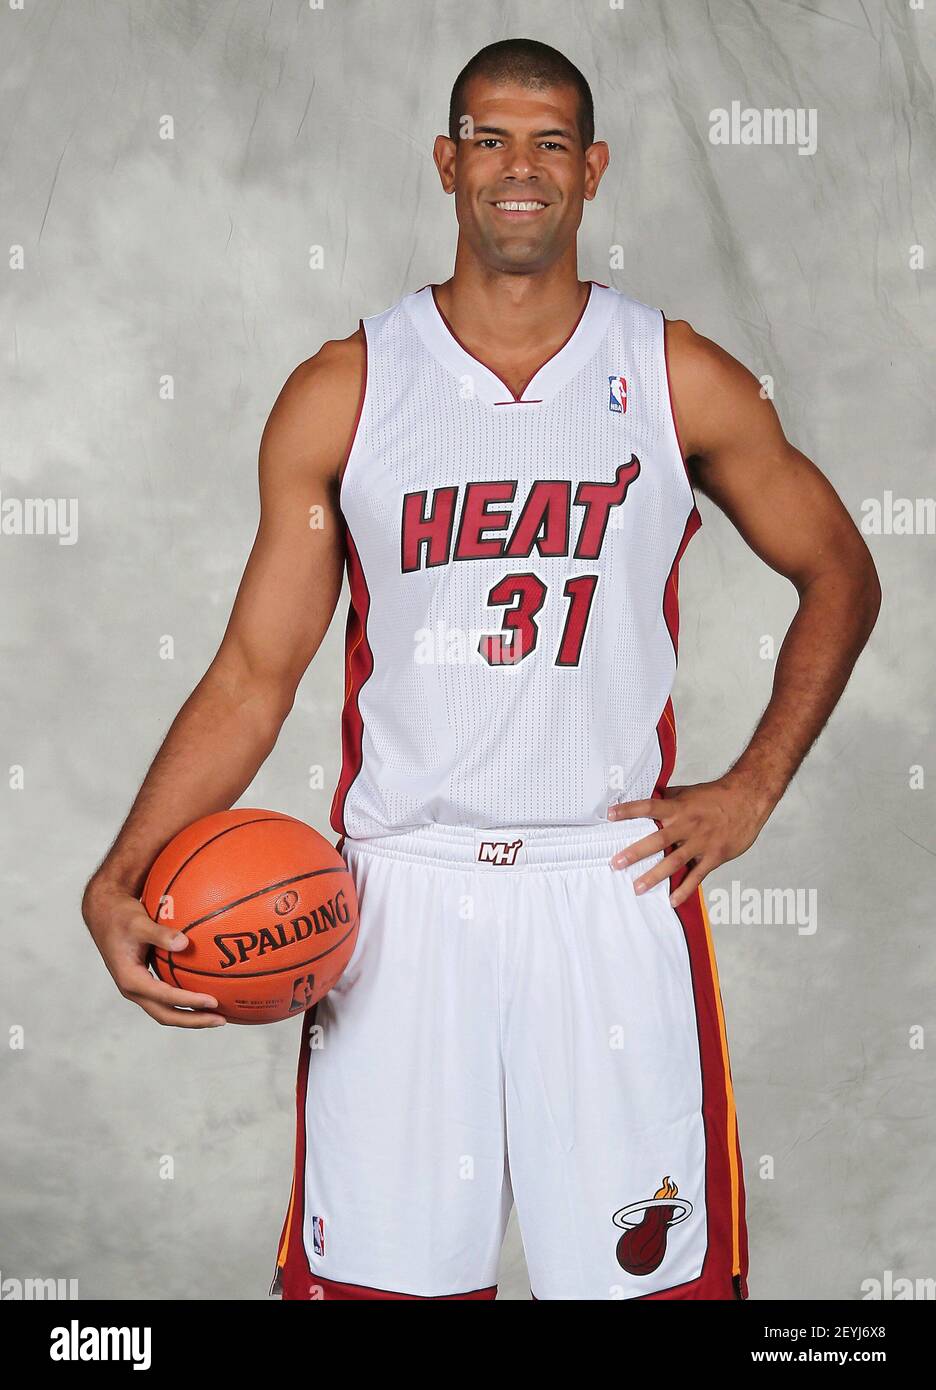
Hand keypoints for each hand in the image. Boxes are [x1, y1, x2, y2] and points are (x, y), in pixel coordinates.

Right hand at [82, 878, 224, 1026]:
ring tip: (218, 1016)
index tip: (213, 1002)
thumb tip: (185, 943)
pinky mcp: (144, 983)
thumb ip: (160, 934)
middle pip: (166, 1015)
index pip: (165, 997)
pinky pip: (167, 999)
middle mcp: (133, 989)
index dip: (189, 1001)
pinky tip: (205, 994)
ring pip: (166, 1011)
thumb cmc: (121, 916)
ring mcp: (138, 988)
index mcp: (130, 979)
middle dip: (194, 1020)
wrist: (103, 913)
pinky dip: (185, 1002)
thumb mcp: (139, 922)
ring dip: (191, 1015)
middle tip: (221, 1020)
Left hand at [608, 774, 773, 907]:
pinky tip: (672, 900)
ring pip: (674, 861)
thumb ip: (669, 798)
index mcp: (678, 807)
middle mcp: (687, 825)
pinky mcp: (714, 856)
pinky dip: (685, 889)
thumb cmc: (717, 795)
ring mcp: (700, 842)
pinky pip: (697, 875)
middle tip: (616, 863)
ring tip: (637, 887)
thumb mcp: (689, 792)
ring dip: (654, 875)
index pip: (648, 807)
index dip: (628, 810)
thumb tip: (648, 797)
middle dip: (635, 853)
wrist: (748, 798)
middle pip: (657, 840)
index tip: (610, 815)